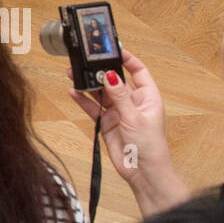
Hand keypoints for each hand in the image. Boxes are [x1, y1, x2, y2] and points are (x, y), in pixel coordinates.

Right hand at [67, 49, 188, 216]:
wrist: (143, 173)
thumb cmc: (150, 147)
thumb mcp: (134, 117)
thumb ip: (119, 96)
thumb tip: (109, 75)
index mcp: (147, 97)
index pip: (138, 71)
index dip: (127, 59)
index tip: (113, 49)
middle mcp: (132, 102)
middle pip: (114, 80)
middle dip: (100, 71)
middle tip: (85, 61)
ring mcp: (119, 112)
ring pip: (101, 93)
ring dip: (88, 84)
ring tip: (73, 74)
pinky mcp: (107, 123)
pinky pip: (93, 107)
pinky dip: (83, 100)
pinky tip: (73, 92)